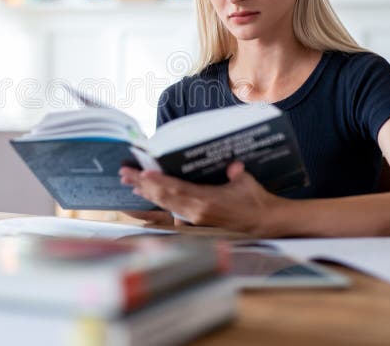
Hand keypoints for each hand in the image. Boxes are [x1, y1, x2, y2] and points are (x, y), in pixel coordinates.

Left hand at [119, 161, 285, 236]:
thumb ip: (234, 172)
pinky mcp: (196, 221)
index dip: (157, 181)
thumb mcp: (245, 181)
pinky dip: (158, 200)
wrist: (265, 222)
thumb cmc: (256, 200)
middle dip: (142, 185)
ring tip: (129, 182)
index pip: (176, 188)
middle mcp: (196, 211)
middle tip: (124, 174)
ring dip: (146, 193)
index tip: (142, 172)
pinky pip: (172, 209)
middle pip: (164, 196)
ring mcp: (195, 217)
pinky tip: (147, 194)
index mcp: (207, 200)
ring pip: (164, 204)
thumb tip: (231, 166)